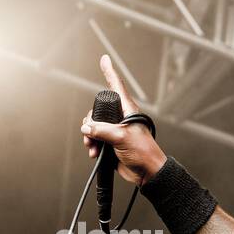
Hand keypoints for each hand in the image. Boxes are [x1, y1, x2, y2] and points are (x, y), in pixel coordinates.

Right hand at [80, 54, 166, 183]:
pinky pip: (95, 138)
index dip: (110, 72)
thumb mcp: (121, 138)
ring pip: (93, 126)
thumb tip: (86, 128)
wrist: (147, 173)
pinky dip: (91, 145)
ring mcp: (115, 130)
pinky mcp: (111, 142)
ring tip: (93, 147)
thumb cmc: (143, 153)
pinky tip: (94, 153)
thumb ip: (101, 130)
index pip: (117, 87)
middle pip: (97, 111)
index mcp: (128, 111)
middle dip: (90, 123)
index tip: (105, 59)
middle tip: (92, 135)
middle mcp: (121, 118)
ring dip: (89, 137)